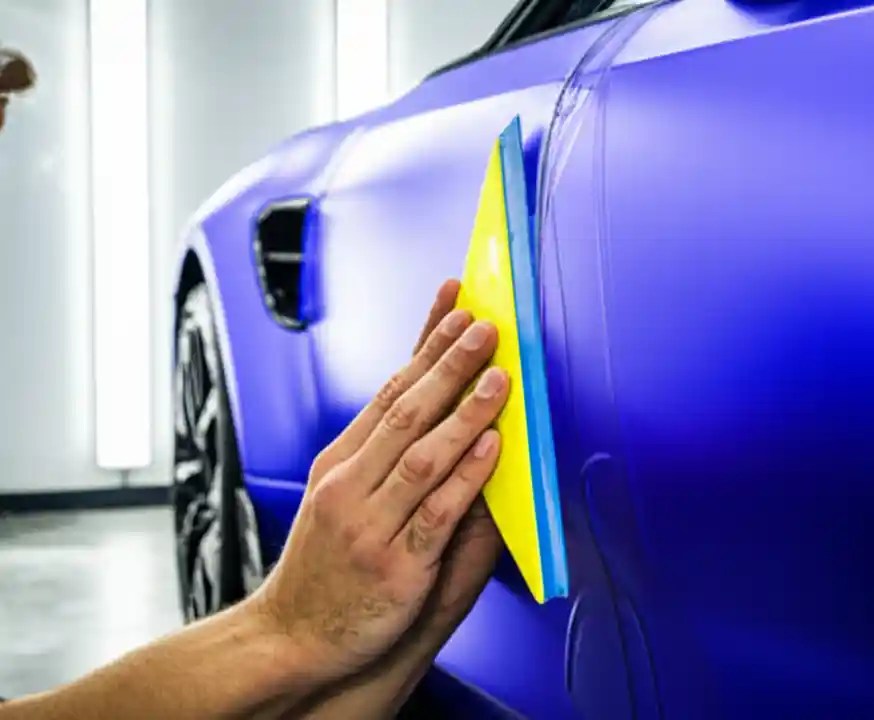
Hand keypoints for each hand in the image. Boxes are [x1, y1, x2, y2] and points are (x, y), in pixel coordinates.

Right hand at [244, 279, 508, 679]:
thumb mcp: (344, 502)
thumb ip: (387, 461)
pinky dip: (464, 478)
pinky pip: (436, 513)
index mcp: (340, 463)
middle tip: (484, 328)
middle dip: (449, 365)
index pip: (388, 390)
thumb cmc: (327, 570)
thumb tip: (443, 413)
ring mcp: (371, 525)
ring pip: (423, 456)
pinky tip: (489, 449)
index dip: (426, 346)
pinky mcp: (396, 566)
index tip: (456, 307)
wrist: (291, 640)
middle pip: (406, 411)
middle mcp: (350, 486)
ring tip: (498, 378)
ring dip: (464, 412)